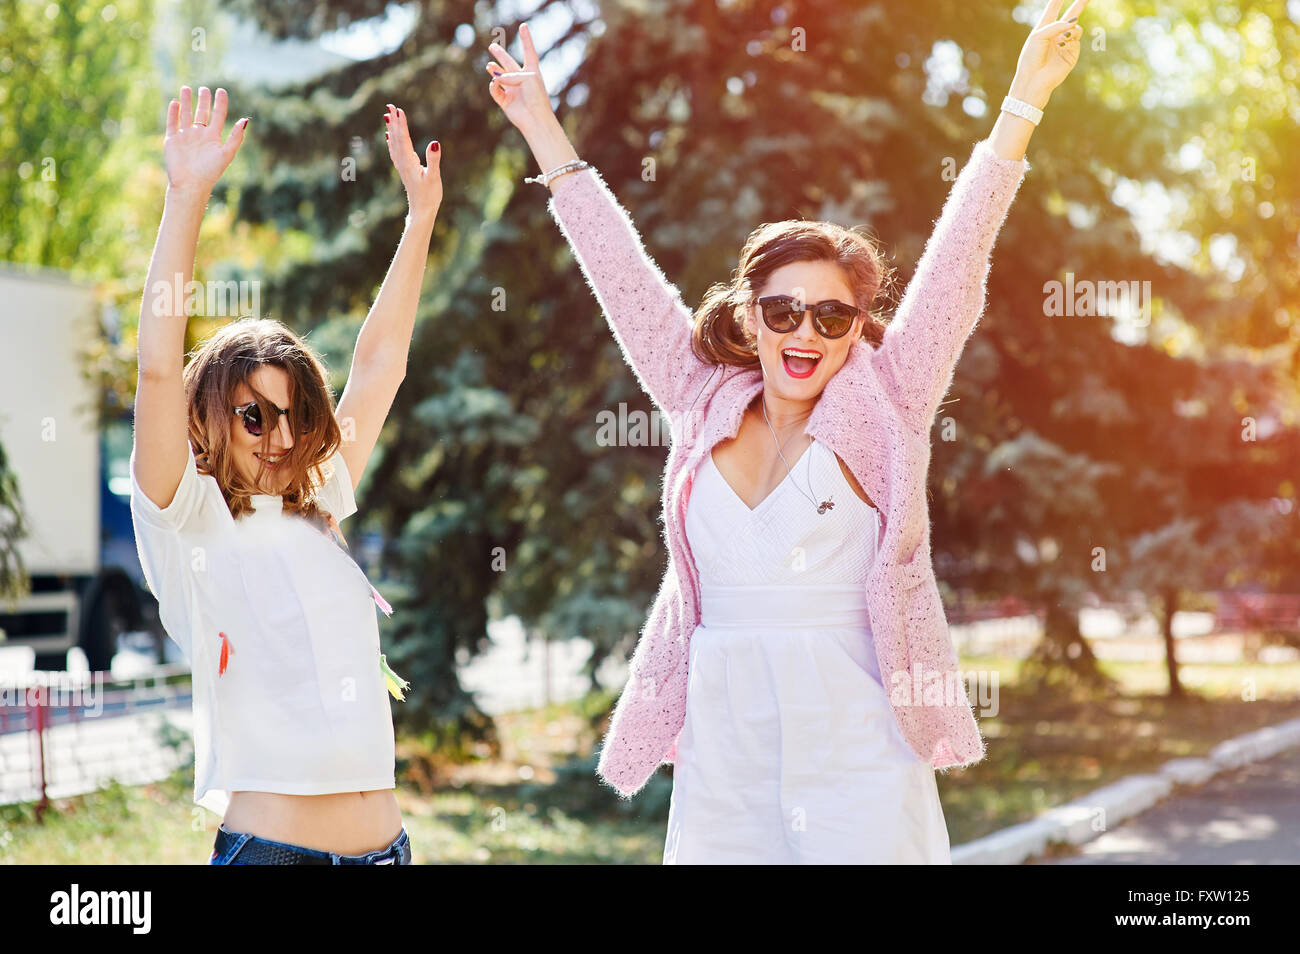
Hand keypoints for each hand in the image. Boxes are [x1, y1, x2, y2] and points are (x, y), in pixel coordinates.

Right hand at [163, 86, 247, 194]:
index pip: (218, 116)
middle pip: (202, 113)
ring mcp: (185, 136)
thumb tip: (245, 120)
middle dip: (203, 101)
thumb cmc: (210, 171)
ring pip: (186, 115)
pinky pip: (172, 123)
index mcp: (213, 137)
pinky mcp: (172, 140)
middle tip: (204, 89)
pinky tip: (175, 102)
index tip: (221, 90)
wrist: (191, 184)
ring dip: (186, 102)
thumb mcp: (226, 153)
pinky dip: (173, 112)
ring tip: (186, 88)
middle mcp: (199, 135)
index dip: (220, 103)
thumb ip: (236, 137)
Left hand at [383, 103, 441, 220]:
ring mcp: (402, 166)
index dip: (401, 123)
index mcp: (409, 161)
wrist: (421, 211)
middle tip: (390, 105)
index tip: (398, 110)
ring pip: (394, 143)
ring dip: (391, 129)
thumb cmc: (429, 195)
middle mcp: (403, 162)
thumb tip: (435, 142)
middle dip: (394, 121)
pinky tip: (389, 137)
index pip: (403, 138)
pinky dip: (391, 141)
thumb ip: (433, 160)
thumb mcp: (434, 177)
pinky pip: (395, 151)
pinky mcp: (404, 170)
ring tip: (388, 116)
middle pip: (396, 138)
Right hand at [485, 22, 556, 136]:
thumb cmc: (536, 97)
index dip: (526, 39)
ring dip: (494, 70)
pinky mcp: (506, 102)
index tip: (524, 26)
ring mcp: (513, 91)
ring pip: (500, 77)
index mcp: (532, 72)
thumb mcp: (527, 78)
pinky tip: (495, 83)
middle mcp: (522, 80)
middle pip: (509, 64)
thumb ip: (510, 75)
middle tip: (493, 47)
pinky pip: (496, 91)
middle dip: (501, 56)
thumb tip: (495, 79)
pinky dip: (493, 86)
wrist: (535, 119)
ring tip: (490, 66)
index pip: (529, 52)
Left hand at [1010, 0, 1090, 107]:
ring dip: (1071, 28)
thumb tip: (1074, 22)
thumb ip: (1055, 26)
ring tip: (1063, 37)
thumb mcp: (1038, 36)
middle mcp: (1055, 34)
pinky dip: (1071, 38)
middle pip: (1071, 15)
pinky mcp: (1072, 52)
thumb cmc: (1031, 58)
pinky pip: (1076, 38)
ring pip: (1076, 27)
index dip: (1058, 0)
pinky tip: (1062, 46)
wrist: (1034, 79)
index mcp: (1043, 28)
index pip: (1053, 9)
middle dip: (1079, 4)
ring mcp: (1065, 43)